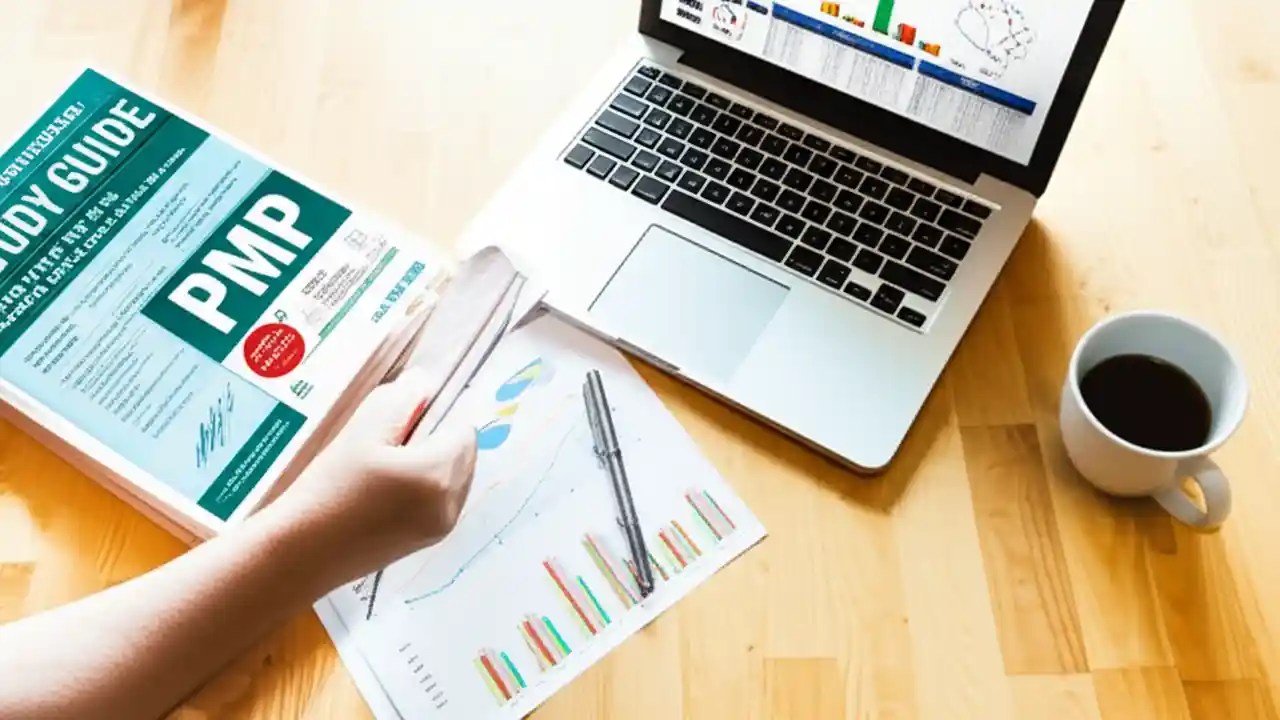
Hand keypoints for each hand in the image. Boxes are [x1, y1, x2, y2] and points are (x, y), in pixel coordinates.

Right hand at [263, 367, 477, 589]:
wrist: (301, 553)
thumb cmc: (328, 489)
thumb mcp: (361, 432)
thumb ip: (399, 400)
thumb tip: (425, 382)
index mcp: (439, 475)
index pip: (463, 429)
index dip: (437, 417)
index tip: (403, 421)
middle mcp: (451, 504)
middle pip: (464, 454)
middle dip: (436, 440)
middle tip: (389, 444)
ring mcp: (441, 527)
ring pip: (455, 477)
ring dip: (432, 464)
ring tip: (383, 468)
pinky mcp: (427, 542)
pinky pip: (441, 500)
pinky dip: (424, 488)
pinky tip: (384, 491)